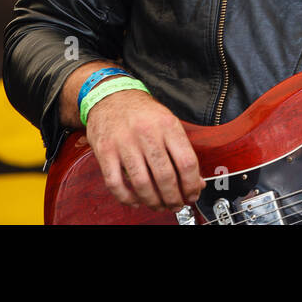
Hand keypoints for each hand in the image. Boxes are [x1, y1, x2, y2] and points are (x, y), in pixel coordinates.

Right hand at [85, 89, 205, 210]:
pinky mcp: (105, 152)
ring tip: (159, 205)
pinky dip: (127, 198)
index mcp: (167, 125)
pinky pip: (116, 183)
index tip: (192, 195)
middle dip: (173, 198)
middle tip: (176, 205)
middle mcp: (147, 133)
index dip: (191, 185)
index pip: (186, 162)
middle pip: (165, 176)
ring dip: (153, 201)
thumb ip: (182, 152)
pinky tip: (136, 201)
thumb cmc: (142, 112)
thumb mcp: (168, 123)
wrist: (110, 96)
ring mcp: (124, 143)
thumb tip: (196, 182)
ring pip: (142, 183)